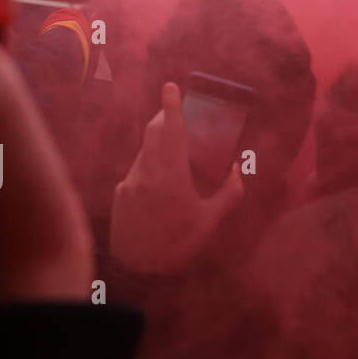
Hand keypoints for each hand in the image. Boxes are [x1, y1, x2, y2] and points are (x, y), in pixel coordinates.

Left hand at [110, 82, 244, 274]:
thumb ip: (229, 193)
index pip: (170, 130)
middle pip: (153, 133)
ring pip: (145, 151)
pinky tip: (161, 184)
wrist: (137, 273)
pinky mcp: (120, 195)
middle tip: (177, 112)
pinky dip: (151, 164)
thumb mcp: (210, 222)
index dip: (170, 105)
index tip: (170, 85)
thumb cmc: (177, 247)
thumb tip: (237, 170)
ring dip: (159, 143)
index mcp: (171, 177)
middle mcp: (146, 174)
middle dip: (164, 117)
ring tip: (175, 152)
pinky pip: (138, 169)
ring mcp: (130, 183)